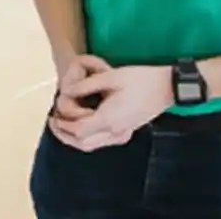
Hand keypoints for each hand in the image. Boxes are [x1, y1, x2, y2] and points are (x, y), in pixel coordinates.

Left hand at [52, 64, 173, 152]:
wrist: (168, 87)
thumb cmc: (141, 79)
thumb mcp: (111, 76)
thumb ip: (87, 85)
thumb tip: (67, 92)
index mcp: (110, 118)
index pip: (79, 130)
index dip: (63, 125)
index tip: (53, 115)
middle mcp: (116, 131)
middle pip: (83, 143)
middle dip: (64, 135)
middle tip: (54, 122)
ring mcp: (123, 133)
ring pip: (92, 145)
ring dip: (74, 138)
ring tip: (64, 124)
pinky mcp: (127, 131)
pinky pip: (101, 141)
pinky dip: (87, 136)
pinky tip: (82, 124)